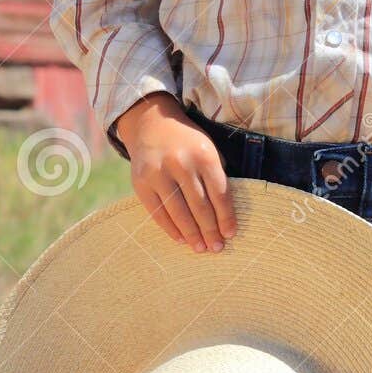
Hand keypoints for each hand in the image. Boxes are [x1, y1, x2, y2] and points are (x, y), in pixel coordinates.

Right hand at [114, 93, 236, 253]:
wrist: (151, 123)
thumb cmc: (187, 142)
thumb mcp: (208, 149)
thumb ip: (216, 176)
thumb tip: (224, 217)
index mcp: (203, 155)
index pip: (219, 193)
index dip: (226, 217)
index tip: (230, 234)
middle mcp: (180, 164)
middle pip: (200, 206)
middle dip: (210, 231)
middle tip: (216, 248)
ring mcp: (158, 174)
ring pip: (179, 213)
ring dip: (192, 234)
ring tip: (200, 248)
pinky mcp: (141, 183)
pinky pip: (158, 213)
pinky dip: (171, 228)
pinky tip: (181, 238)